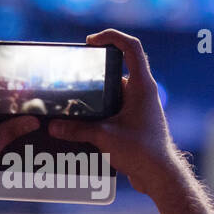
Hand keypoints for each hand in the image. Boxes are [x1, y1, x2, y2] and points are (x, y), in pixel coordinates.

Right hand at [49, 29, 182, 199]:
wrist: (159, 176)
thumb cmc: (142, 152)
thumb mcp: (105, 137)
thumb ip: (78, 129)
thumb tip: (53, 125)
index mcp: (142, 86)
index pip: (131, 47)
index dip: (111, 37)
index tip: (90, 42)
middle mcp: (142, 92)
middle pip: (115, 70)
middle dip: (93, 72)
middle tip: (72, 76)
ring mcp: (138, 106)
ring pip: (112, 92)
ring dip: (94, 96)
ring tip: (71, 102)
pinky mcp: (134, 120)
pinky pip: (113, 108)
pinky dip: (98, 112)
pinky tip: (81, 122)